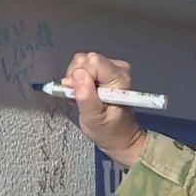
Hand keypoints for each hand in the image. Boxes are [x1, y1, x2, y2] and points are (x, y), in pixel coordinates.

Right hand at [63, 51, 146, 168]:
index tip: (77, 93)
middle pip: (86, 59)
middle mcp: (118, 68)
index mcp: (119, 78)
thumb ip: (85, 96)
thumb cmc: (108, 130)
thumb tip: (77, 75)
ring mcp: (113, 68)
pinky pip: (85, 66)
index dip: (79, 75)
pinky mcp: (106, 70)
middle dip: (76, 77)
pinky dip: (80, 80)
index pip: (92, 61)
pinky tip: (84, 93)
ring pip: (83, 62)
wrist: (119, 136)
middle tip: (79, 97)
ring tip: (82, 97)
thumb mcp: (93, 118)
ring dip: (77, 79)